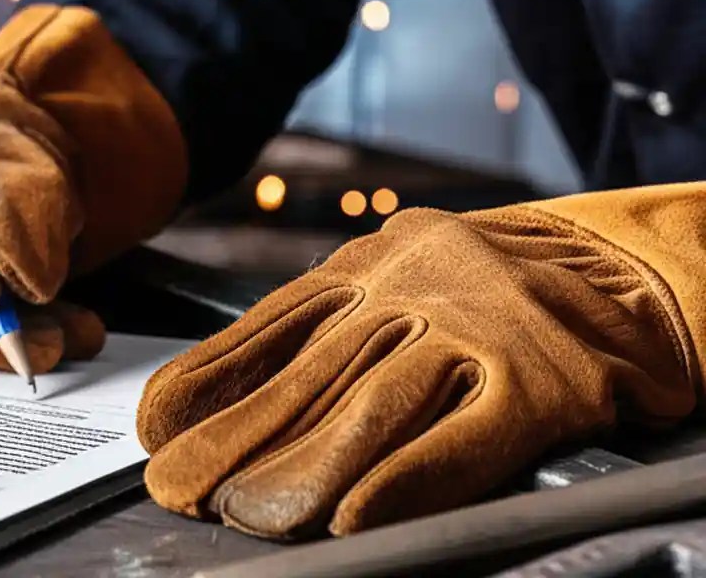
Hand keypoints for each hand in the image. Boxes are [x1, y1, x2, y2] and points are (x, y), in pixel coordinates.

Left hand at [138, 186, 705, 537]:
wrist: (621, 267)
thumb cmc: (491, 285)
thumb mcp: (398, 271)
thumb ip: (323, 320)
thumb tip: (228, 387)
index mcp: (372, 260)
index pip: (271, 324)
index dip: (208, 378)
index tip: (157, 424)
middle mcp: (416, 286)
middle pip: (309, 373)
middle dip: (236, 437)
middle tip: (180, 484)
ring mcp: (479, 330)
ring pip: (375, 406)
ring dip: (304, 468)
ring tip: (249, 513)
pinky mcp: (540, 382)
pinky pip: (463, 438)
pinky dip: (405, 480)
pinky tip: (354, 516)